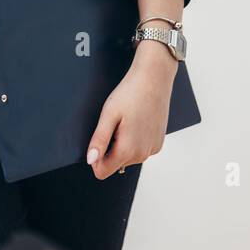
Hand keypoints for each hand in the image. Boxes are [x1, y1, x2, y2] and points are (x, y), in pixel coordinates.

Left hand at [86, 42, 176, 178]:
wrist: (155, 78)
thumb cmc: (131, 93)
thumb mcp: (108, 115)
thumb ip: (99, 140)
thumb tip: (90, 161)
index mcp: (128, 150)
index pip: (102, 172)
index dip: (95, 159)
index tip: (97, 139)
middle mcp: (142, 154)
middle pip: (115, 164)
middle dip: (110, 148)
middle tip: (114, 124)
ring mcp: (153, 149)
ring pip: (128, 157)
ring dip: (122, 144)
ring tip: (127, 121)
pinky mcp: (158, 142)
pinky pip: (140, 149)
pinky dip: (135, 139)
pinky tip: (137, 121)